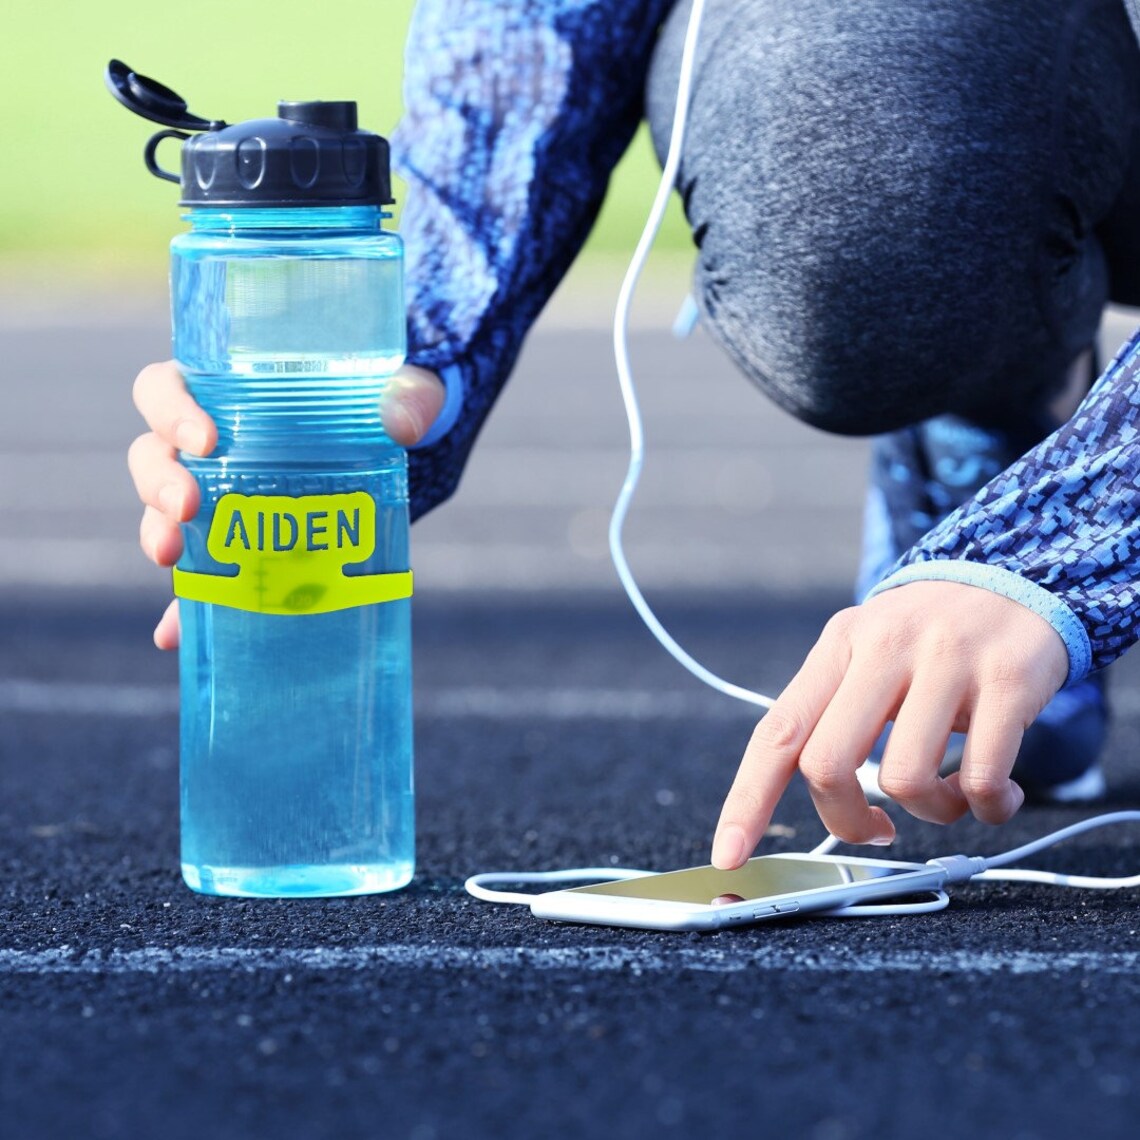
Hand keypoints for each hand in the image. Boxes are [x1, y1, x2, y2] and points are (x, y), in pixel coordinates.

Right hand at [127, 361, 444, 648]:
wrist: (402, 453)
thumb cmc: (384, 406)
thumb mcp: (406, 394)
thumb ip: (410, 397)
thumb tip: (403, 426)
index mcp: (228, 393)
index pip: (167, 388)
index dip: (169, 408)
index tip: (204, 439)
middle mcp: (210, 446)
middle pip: (152, 454)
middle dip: (159, 481)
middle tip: (187, 506)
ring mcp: (220, 499)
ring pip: (162, 511)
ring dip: (158, 532)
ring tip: (171, 557)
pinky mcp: (241, 547)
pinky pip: (202, 578)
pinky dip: (183, 607)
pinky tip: (175, 633)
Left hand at [710, 581, 1069, 866]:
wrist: (1017, 578)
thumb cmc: (929, 636)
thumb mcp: (867, 649)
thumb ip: (832, 711)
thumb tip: (814, 799)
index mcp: (839, 645)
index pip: (777, 732)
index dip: (747, 800)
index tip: (729, 853)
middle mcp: (884, 647)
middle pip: (828, 764)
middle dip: (847, 820)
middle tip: (876, 828)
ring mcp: (946, 661)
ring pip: (905, 778)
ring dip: (929, 813)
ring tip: (950, 797)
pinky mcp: (1007, 681)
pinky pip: (982, 778)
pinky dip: (986, 808)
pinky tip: (994, 796)